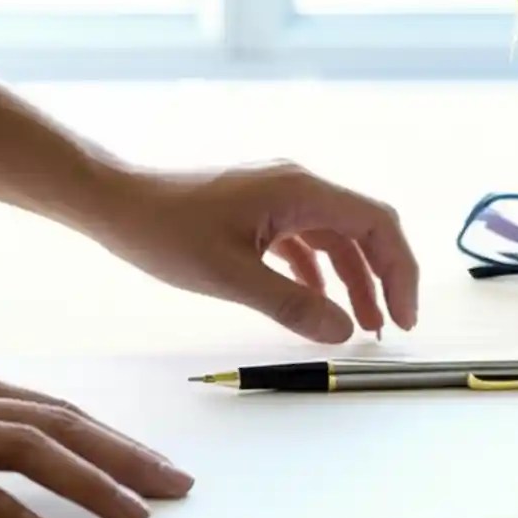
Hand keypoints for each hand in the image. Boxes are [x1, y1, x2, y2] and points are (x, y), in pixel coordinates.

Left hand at [101, 161, 418, 342]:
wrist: (114, 202)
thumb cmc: (164, 230)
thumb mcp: (231, 277)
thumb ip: (291, 305)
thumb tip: (342, 332)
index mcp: (299, 190)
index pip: (377, 223)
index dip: (401, 270)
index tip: (403, 316)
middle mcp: (296, 185)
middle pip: (363, 229)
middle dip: (383, 278)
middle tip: (391, 326)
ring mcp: (277, 195)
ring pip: (335, 237)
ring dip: (352, 279)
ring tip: (360, 325)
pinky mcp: (258, 209)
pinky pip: (305, 240)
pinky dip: (319, 273)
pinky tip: (317, 304)